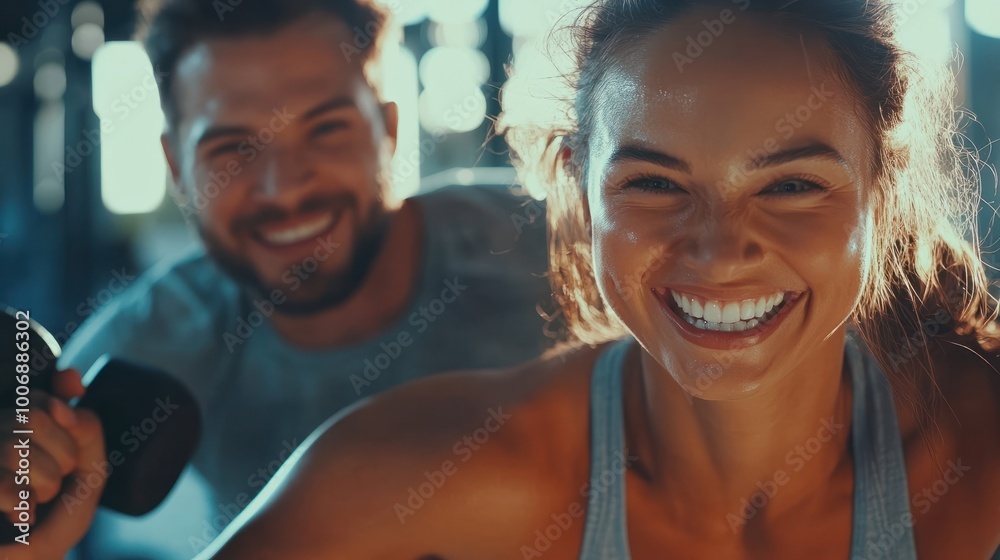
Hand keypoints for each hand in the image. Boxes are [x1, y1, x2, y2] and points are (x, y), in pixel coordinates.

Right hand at [0, 369, 106, 558]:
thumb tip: (69, 390)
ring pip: (13, 448)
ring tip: (39, 498)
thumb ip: (87, 428)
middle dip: (62, 455)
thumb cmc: (61, 513)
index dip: (66, 422)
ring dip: (43, 482)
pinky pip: (0, 483)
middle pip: (30, 417)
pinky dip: (20, 502)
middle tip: (57, 481)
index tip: (74, 451)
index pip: (39, 397)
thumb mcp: (90, 469)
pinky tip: (23, 514)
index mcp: (17, 423)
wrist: (36, 558)